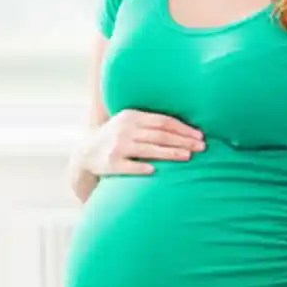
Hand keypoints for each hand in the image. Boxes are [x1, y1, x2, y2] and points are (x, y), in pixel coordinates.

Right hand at [78, 109, 204, 176]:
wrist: (86, 152)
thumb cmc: (115, 137)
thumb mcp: (128, 123)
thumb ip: (150, 123)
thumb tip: (184, 127)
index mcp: (131, 116)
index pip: (163, 121)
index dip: (183, 128)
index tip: (199, 135)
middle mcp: (125, 129)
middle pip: (159, 134)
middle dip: (183, 140)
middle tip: (201, 147)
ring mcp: (117, 146)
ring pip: (149, 149)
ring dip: (170, 152)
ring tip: (188, 156)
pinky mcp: (111, 163)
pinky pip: (131, 165)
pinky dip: (143, 167)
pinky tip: (156, 170)